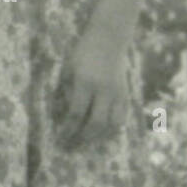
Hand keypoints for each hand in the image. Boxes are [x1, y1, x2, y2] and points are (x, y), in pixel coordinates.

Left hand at [54, 24, 130, 149]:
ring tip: (86, 142)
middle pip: (95, 123)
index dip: (68, 129)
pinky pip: (121, 118)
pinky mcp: (126, 94)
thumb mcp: (68, 69)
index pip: (76, 113)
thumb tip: (61, 115)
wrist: (109, 39)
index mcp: (85, 82)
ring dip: (99, 137)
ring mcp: (117, 93)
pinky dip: (112, 129)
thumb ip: (65, 92)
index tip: (60, 137)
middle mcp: (103, 90)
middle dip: (82, 138)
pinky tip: (102, 134)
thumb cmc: (83, 53)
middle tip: (72, 146)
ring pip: (112, 124)